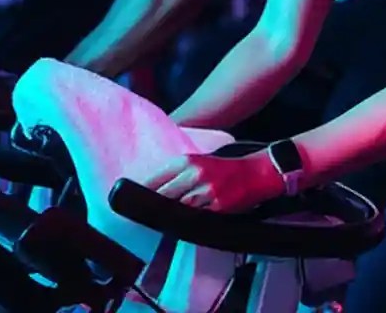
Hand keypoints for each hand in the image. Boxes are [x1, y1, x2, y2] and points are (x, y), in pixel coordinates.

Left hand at [140, 149, 284, 212]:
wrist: (257, 172)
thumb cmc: (227, 168)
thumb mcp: (200, 161)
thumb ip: (178, 173)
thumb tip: (153, 189)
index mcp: (186, 161)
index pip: (154, 178)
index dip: (140, 191)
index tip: (129, 200)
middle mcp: (194, 174)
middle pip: (162, 196)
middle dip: (151, 207)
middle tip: (138, 217)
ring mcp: (206, 192)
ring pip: (177, 209)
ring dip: (168, 216)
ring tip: (158, 222)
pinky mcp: (217, 207)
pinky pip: (195, 218)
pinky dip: (187, 222)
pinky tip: (182, 225)